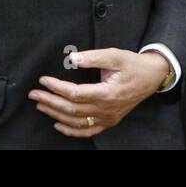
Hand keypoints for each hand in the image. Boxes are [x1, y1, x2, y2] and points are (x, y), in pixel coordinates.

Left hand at [28, 48, 170, 137]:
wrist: (151, 77)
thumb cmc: (132, 64)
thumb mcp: (115, 55)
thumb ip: (93, 57)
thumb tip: (72, 58)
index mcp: (107, 93)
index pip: (75, 93)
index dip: (57, 87)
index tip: (43, 80)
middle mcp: (106, 110)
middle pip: (72, 109)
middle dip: (50, 102)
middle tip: (34, 94)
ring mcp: (108, 118)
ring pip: (77, 122)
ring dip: (56, 114)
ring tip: (41, 105)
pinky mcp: (109, 121)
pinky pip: (88, 131)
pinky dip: (72, 131)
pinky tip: (58, 125)